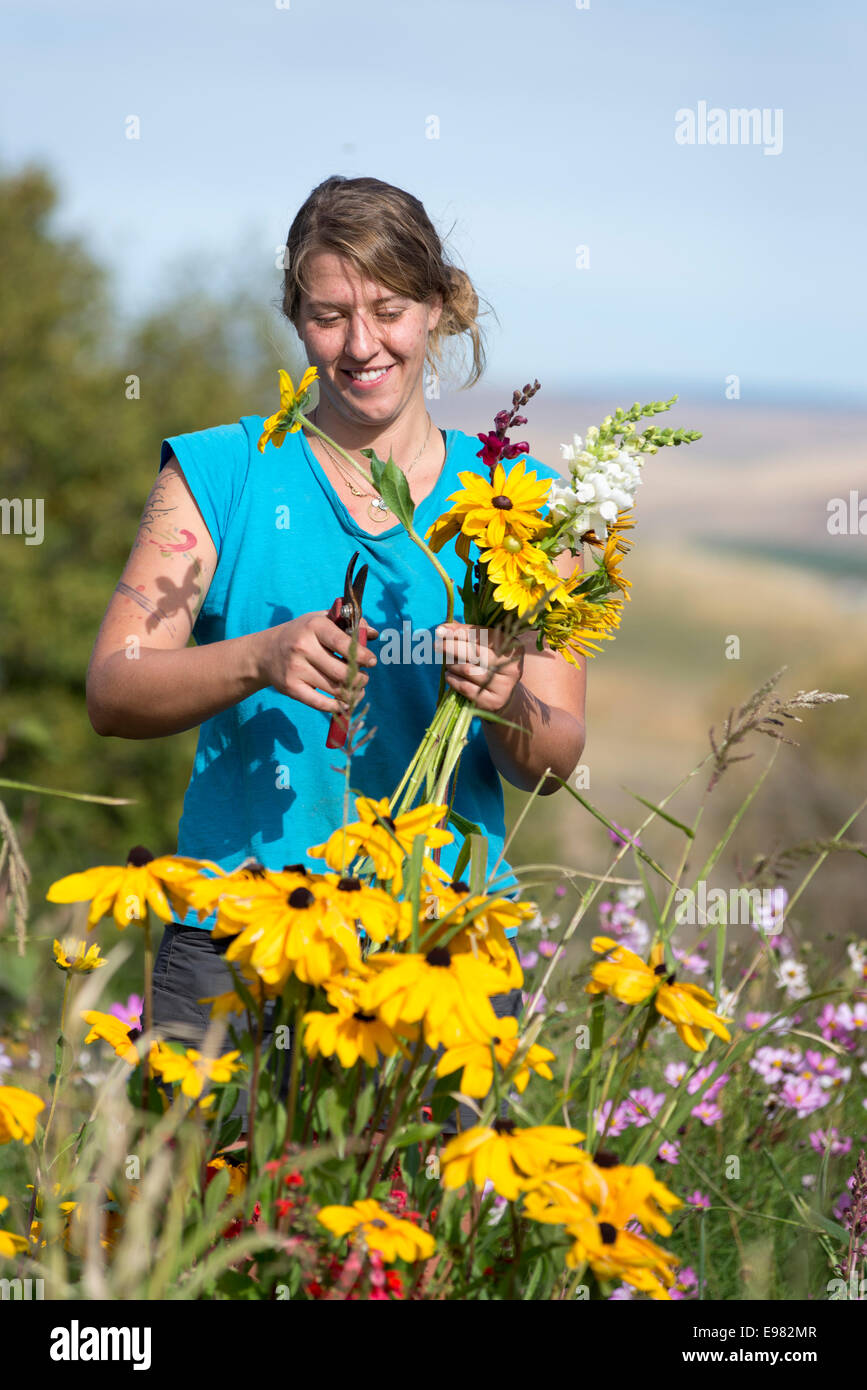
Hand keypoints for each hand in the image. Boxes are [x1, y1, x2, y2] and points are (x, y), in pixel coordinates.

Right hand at [258, 611, 378, 714]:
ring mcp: (296, 668)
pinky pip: (320, 703)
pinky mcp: (290, 687)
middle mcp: (303, 647)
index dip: (362, 655)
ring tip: (357, 689)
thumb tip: (374, 634)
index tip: (371, 662)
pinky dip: (337, 707)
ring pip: (335, 689)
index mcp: (314, 626)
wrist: (265, 652)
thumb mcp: (321, 620)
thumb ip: (348, 624)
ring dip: (352, 693)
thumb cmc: (302, 634)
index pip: (344, 644)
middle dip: (360, 678)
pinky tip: (346, 703)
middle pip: (342, 672)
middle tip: (364, 678)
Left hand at [435, 622, 523, 712]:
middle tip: (436, 645)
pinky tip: (449, 676)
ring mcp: (504, 686)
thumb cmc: (488, 664)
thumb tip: (442, 628)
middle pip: (475, 652)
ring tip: (448, 663)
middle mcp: (511, 666)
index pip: (483, 635)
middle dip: (452, 647)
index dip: (460, 631)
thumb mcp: (483, 646)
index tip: (440, 630)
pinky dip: (452, 680)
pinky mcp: (493, 702)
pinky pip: (465, 687)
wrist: (502, 695)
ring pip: (469, 670)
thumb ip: (466, 634)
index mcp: (513, 646)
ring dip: (452, 665)